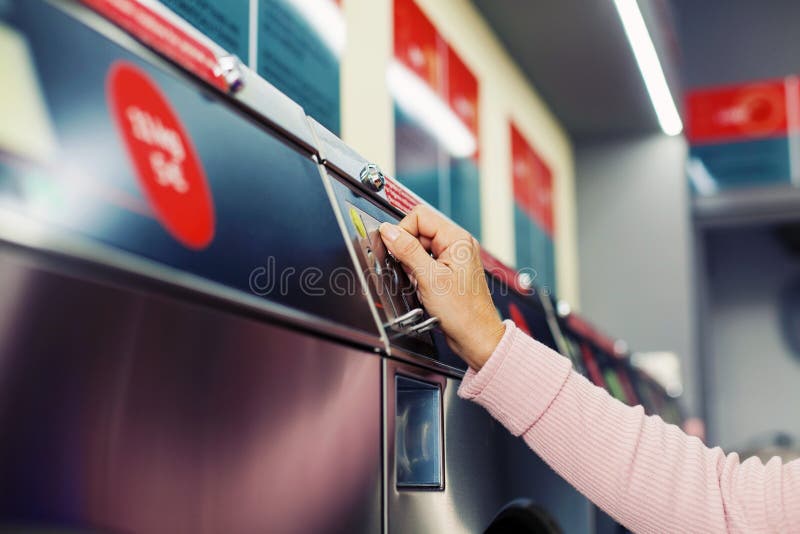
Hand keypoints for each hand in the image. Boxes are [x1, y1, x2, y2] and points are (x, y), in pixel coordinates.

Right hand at [379, 205, 504, 370]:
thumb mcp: (430, 278)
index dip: (403, 231)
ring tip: (420, 282)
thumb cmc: (464, 312)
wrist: (475, 336)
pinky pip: (423, 262)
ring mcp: (452, 258)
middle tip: (409, 271)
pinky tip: (422, 287)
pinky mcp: (447, 270)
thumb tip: (389, 231)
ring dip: (412, 264)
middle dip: (407, 251)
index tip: (394, 249)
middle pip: (418, 231)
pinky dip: (417, 273)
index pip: (419, 216)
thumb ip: (407, 251)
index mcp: (457, 239)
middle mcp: (457, 245)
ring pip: (418, 248)